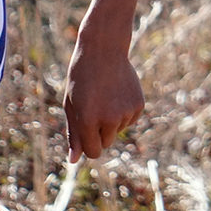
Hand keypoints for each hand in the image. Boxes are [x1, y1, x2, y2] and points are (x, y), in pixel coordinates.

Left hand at [62, 30, 144, 161]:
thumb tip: (73, 160)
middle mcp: (110, 119)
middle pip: (106, 143)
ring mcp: (126, 112)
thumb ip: (74, 134)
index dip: (89, 146)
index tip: (86, 135)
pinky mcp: (139, 106)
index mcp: (89, 120)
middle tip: (93, 107)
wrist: (103, 49)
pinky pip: (129, 120)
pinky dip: (123, 111)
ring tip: (104, 95)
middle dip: (99, 132)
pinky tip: (116, 93)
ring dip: (111, 120)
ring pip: (118, 131)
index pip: (93, 152)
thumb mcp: (71, 104)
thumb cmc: (81, 78)